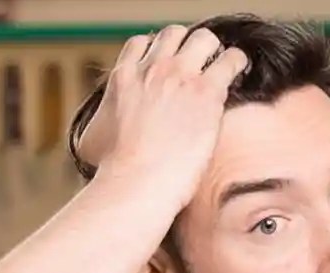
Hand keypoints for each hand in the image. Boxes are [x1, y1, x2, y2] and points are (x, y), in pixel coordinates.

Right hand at [76, 25, 248, 209]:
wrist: (137, 180)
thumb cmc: (114, 169)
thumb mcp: (91, 139)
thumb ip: (98, 123)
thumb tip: (98, 131)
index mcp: (125, 76)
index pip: (142, 44)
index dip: (158, 53)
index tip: (168, 68)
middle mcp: (152, 69)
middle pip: (174, 35)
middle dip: (186, 48)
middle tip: (196, 68)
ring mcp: (181, 77)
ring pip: (204, 39)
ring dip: (213, 51)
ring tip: (220, 68)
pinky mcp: (207, 92)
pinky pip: (231, 60)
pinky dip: (236, 62)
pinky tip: (238, 74)